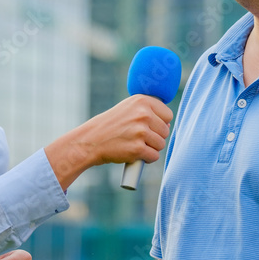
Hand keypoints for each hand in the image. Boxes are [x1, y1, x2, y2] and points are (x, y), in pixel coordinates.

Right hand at [45, 94, 173, 189]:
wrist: (91, 140)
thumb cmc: (110, 126)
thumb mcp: (128, 108)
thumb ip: (147, 111)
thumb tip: (168, 124)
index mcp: (142, 101)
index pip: (168, 114)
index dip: (160, 123)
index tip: (147, 126)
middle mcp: (143, 114)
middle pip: (165, 131)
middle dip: (155, 137)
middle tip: (138, 138)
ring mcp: (140, 131)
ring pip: (160, 144)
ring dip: (151, 148)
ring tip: (135, 145)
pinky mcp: (137, 148)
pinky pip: (154, 156)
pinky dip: (146, 159)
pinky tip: (135, 154)